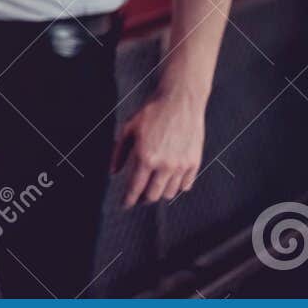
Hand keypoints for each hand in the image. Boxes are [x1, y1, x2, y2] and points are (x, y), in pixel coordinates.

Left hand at [112, 90, 205, 205]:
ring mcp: (181, 165)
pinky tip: (170, 180)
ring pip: (170, 192)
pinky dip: (177, 186)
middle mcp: (165, 165)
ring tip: (154, 185)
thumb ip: (119, 153)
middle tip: (139, 195)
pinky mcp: (194, 162)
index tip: (125, 205)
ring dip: (160, 192)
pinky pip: (185, 185)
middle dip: (144, 198)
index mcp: (146, 157)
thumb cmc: (151, 113)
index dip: (129, 199)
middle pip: (153, 195)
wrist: (180, 101)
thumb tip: (113, 173)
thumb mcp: (128, 129)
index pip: (135, 187)